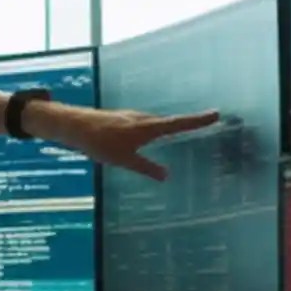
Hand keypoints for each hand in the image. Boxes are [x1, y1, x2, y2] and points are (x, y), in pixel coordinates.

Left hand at [27, 104, 219, 180]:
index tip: (216, 114)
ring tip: (189, 126)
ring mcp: (133, 117)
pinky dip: (156, 128)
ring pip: (157, 122)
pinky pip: (147, 124)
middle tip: (210, 119)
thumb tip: (166, 176)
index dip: (197, 121)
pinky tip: (153, 135)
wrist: (75, 126)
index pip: (178, 124)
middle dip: (190, 121)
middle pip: (171, 121)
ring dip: (172, 124)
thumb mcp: (124, 160)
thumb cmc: (99, 143)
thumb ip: (146, 168)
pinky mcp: (125, 119)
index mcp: (147, 127)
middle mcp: (143, 118)